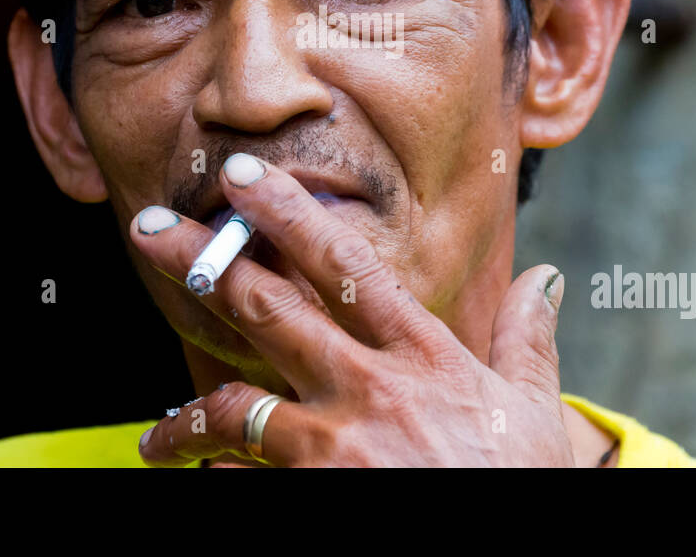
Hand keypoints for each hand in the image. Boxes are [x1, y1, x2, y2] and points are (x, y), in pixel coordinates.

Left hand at [129, 152, 576, 466]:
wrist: (518, 552)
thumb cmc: (520, 488)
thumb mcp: (535, 412)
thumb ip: (528, 341)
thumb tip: (545, 279)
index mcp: (424, 358)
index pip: (347, 266)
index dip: (290, 214)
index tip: (244, 176)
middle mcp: (370, 392)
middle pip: (268, 309)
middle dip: (202, 262)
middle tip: (150, 230)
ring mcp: (334, 452)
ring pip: (230, 407)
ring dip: (181, 420)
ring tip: (155, 438)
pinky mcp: (310, 501)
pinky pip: (240, 481)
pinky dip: (216, 481)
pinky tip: (202, 487)